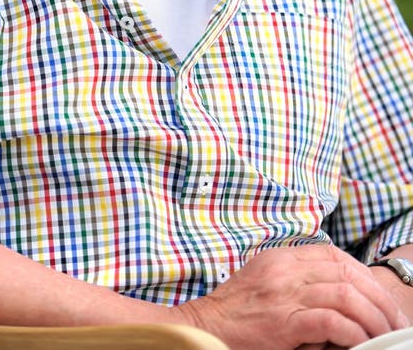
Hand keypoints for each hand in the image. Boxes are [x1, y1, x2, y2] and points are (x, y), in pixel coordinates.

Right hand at [171, 244, 409, 349]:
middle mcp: (285, 270)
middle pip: (346, 272)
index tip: (380, 298)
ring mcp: (284, 295)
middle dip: (378, 297)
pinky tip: (362, 343)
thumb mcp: (265, 282)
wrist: (203, 329)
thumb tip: (338, 293)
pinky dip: (354, 332)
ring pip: (345, 294)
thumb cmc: (234, 313)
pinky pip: (331, 321)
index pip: (335, 256)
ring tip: (385, 335)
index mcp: (281, 258)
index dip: (364, 275)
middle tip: (394, 321)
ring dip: (373, 317)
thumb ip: (295, 279)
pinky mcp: (283, 323)